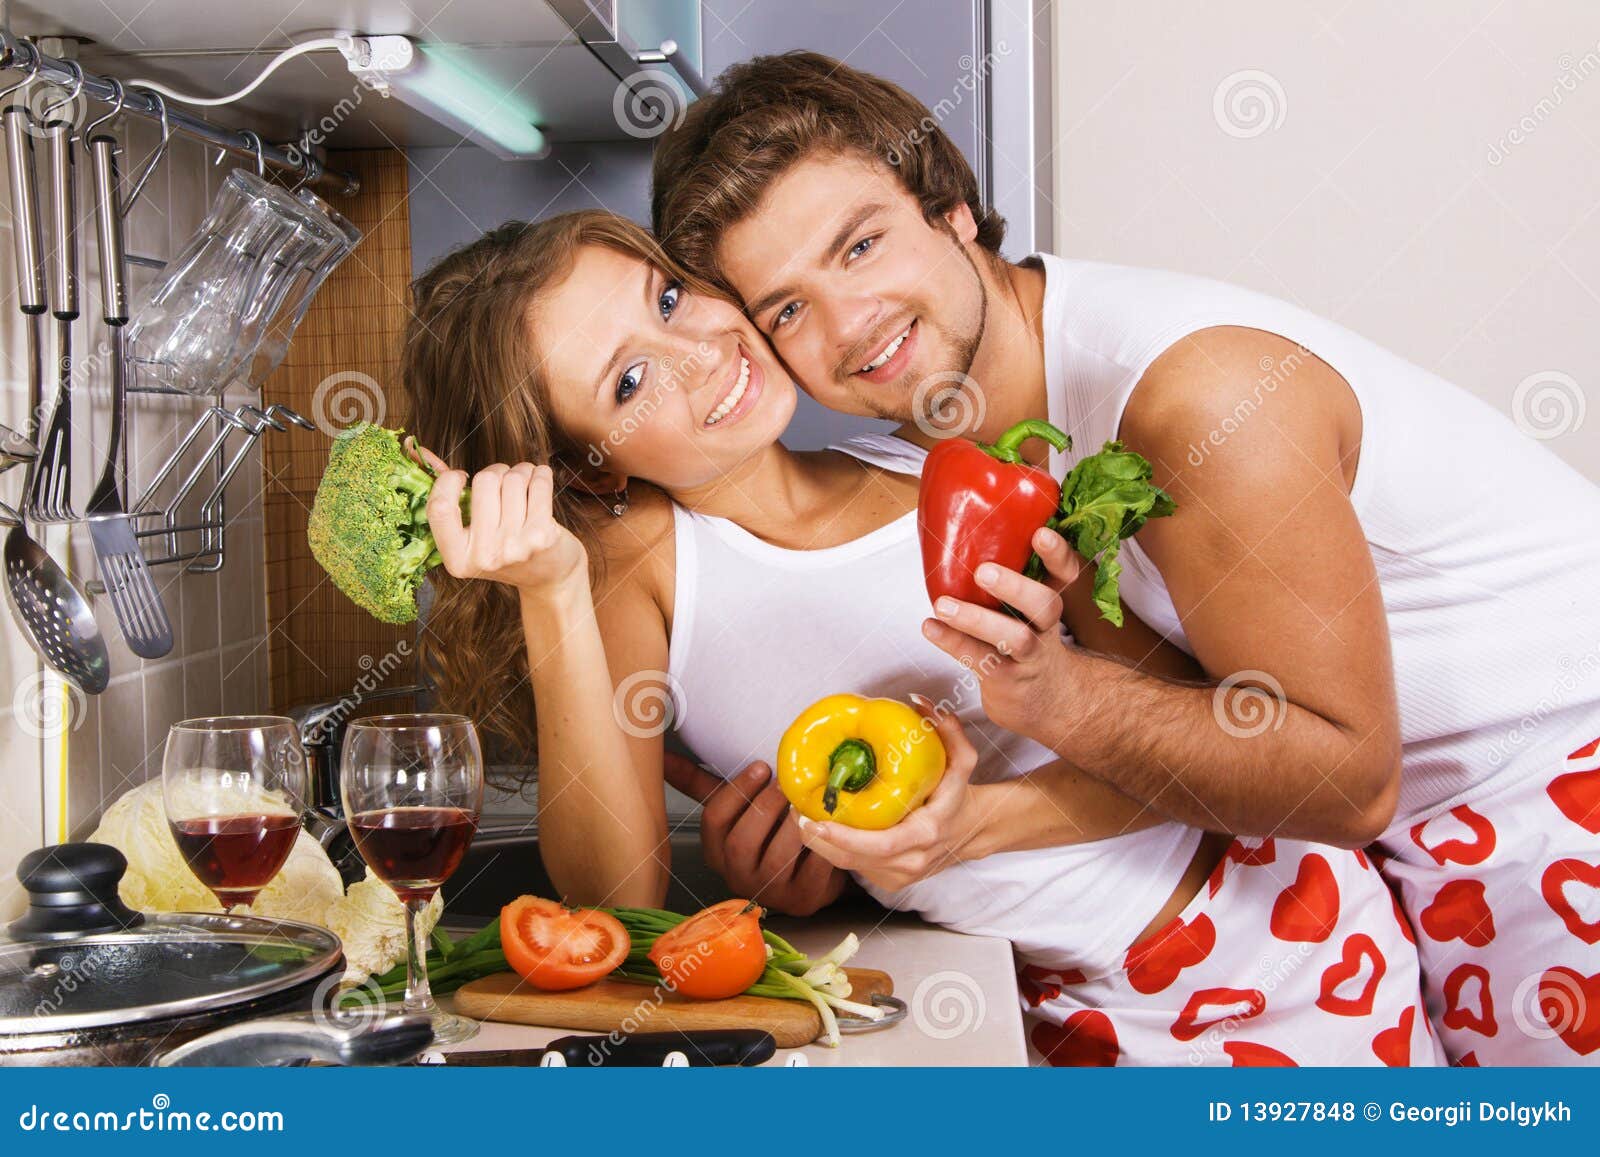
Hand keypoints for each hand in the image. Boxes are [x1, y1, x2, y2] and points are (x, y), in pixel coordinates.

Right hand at [420, 447, 586, 596]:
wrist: (550, 577)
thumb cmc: (505, 546)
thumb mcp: (470, 534)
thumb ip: (446, 496)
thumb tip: (413, 448)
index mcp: (457, 559)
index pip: (439, 506)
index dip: (450, 481)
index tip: (462, 477)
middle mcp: (484, 557)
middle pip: (484, 481)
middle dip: (496, 472)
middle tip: (503, 483)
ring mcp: (514, 548)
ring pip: (514, 478)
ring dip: (521, 472)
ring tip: (524, 486)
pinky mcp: (543, 537)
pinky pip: (539, 483)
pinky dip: (541, 475)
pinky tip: (540, 483)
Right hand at [663, 753, 846, 916]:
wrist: (807, 870)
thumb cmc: (765, 831)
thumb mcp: (732, 806)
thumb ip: (697, 782)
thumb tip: (659, 755)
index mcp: (716, 851)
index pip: (714, 821)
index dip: (737, 791)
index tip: (761, 766)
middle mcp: (737, 876)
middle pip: (741, 842)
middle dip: (765, 807)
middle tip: (786, 782)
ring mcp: (770, 893)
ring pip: (776, 858)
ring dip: (793, 823)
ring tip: (807, 799)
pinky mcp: (804, 900)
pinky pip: (813, 871)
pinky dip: (822, 843)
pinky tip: (828, 822)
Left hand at [792, 695, 981, 891]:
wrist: (973, 831)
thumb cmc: (959, 794)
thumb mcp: (962, 759)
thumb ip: (947, 728)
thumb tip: (918, 701)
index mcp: (925, 834)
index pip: (880, 844)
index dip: (844, 837)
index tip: (814, 820)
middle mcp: (911, 861)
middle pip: (852, 858)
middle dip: (818, 839)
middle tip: (796, 811)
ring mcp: (899, 875)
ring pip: (848, 865)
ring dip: (819, 844)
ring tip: (800, 815)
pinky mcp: (889, 880)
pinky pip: (854, 866)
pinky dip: (832, 848)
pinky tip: (819, 826)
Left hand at [920, 532, 1086, 746]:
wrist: (1049, 702)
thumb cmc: (1028, 643)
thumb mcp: (1028, 611)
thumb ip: (1008, 582)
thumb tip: (960, 538)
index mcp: (1050, 602)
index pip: (1066, 573)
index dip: (1057, 554)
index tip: (1041, 533)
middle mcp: (1046, 628)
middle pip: (1046, 605)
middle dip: (1015, 587)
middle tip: (983, 571)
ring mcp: (1031, 657)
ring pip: (1016, 639)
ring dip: (977, 620)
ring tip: (942, 605)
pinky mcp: (1009, 680)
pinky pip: (983, 661)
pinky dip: (954, 643)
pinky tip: (931, 628)